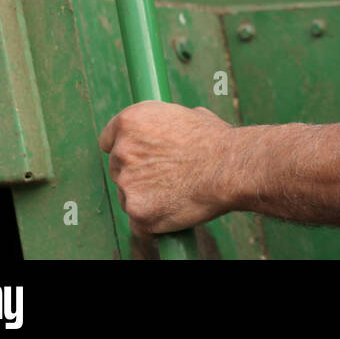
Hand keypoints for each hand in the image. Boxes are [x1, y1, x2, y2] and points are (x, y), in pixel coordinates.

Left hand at [97, 101, 234, 235]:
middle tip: (168, 176)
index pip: (109, 140)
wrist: (230, 167)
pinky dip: (154, 220)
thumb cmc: (217, 141)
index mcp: (131, 121)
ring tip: (178, 192)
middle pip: (119, 169)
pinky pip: (139, 222)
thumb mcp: (190, 116)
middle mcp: (122, 150)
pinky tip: (176, 209)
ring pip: (128, 196)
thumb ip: (167, 126)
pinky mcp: (137, 212)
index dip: (126, 148)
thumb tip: (170, 129)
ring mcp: (127, 184)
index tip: (137, 157)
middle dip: (138, 174)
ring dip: (146, 197)